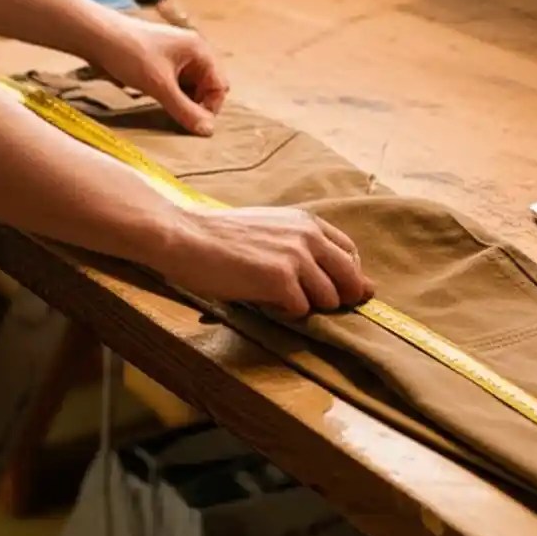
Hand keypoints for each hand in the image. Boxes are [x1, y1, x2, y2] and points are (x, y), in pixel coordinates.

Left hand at [96, 15, 229, 135]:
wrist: (95, 35)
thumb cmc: (129, 53)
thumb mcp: (159, 85)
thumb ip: (185, 110)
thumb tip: (208, 131)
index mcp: (199, 50)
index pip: (219, 86)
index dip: (209, 107)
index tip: (192, 123)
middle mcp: (192, 51)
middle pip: (207, 87)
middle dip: (196, 105)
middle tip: (177, 116)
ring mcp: (177, 56)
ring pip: (191, 87)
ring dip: (182, 101)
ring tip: (164, 107)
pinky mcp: (162, 62)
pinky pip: (176, 84)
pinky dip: (170, 95)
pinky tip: (155, 98)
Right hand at [155, 206, 375, 317]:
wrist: (186, 237)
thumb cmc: (221, 235)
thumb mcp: (271, 227)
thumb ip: (302, 245)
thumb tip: (329, 270)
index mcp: (307, 222)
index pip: (350, 253)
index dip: (346, 276)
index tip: (333, 289)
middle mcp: (308, 237)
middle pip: (350, 279)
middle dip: (340, 298)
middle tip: (313, 305)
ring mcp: (297, 258)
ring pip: (328, 299)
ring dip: (308, 306)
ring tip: (279, 299)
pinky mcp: (281, 280)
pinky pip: (301, 310)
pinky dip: (286, 313)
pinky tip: (265, 302)